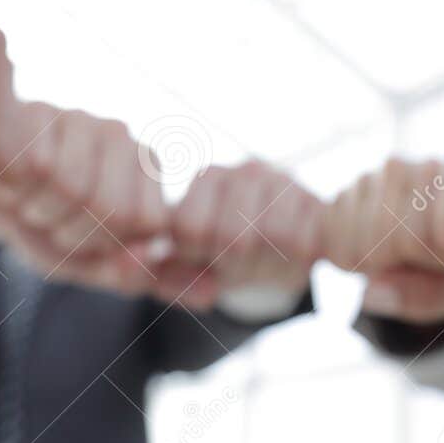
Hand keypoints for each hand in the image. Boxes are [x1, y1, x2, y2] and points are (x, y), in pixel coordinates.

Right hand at [0, 101, 174, 291]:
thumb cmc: (39, 220)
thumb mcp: (92, 263)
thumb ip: (148, 278)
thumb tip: (210, 295)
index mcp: (147, 168)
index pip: (146, 224)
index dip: (103, 245)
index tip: (76, 233)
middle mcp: (123, 136)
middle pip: (117, 211)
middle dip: (74, 234)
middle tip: (48, 217)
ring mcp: (82, 119)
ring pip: (77, 191)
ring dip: (42, 213)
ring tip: (29, 199)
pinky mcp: (38, 112)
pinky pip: (37, 170)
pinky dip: (17, 193)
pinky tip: (8, 179)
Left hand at [124, 160, 322, 308]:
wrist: (286, 250)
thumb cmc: (224, 258)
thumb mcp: (185, 267)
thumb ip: (153, 270)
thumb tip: (127, 259)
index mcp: (206, 181)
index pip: (189, 226)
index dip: (197, 255)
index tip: (206, 256)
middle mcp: (244, 172)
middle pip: (232, 235)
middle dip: (233, 261)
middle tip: (238, 260)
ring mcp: (285, 184)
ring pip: (273, 235)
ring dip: (267, 261)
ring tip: (264, 257)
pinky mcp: (316, 201)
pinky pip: (308, 238)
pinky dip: (299, 257)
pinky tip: (293, 253)